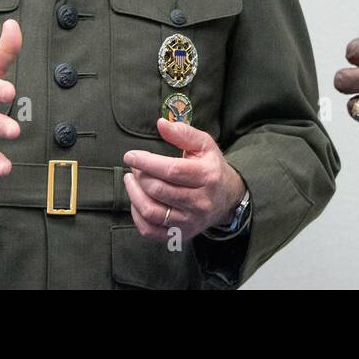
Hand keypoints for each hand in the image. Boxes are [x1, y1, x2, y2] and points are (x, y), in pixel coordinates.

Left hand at [123, 119, 246, 242]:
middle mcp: (200, 201)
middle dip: (140, 175)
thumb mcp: (205, 145)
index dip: (147, 162)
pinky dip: (137, 216)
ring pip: (152, 211)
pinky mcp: (181, 234)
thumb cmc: (212, 168)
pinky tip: (137, 201)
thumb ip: (183, 133)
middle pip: (159, 190)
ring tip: (131, 180)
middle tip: (135, 166)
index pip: (171, 170)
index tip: (131, 156)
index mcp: (207, 176)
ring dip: (134, 194)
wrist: (227, 199)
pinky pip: (150, 231)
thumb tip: (161, 123)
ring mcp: (190, 221)